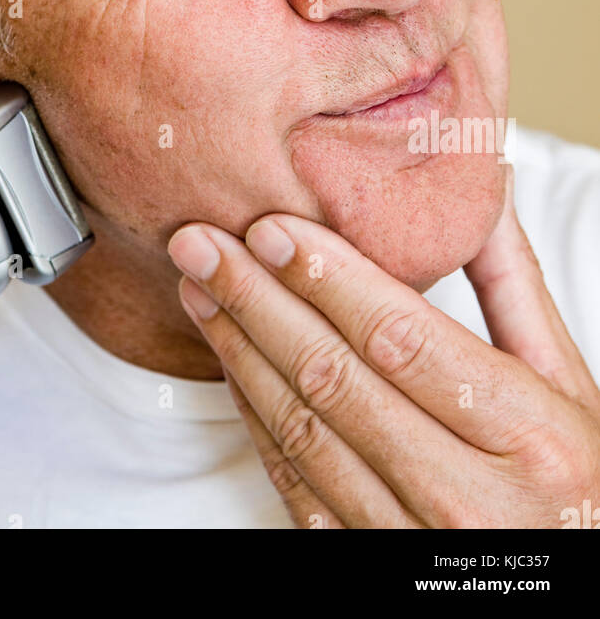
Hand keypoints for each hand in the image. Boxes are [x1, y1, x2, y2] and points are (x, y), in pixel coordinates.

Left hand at [167, 169, 599, 527]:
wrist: (565, 583)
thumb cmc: (572, 477)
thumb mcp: (568, 383)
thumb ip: (512, 283)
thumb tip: (476, 183)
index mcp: (528, 434)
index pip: (403, 340)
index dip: (328, 279)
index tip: (270, 228)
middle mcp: (469, 496)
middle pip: (337, 379)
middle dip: (257, 300)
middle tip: (201, 243)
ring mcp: (412, 539)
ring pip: (302, 432)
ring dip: (240, 351)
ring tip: (199, 288)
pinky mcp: (371, 565)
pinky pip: (296, 484)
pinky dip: (253, 414)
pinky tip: (230, 359)